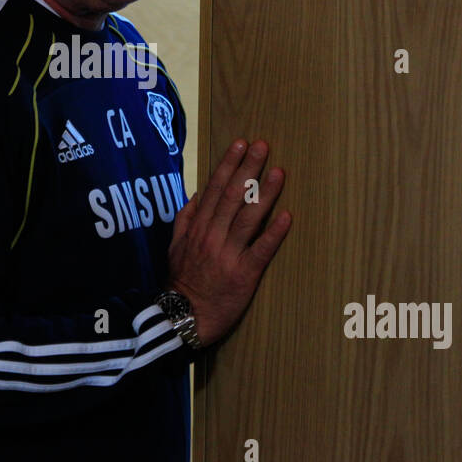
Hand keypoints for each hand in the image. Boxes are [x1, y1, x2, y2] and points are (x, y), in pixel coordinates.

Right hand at [166, 139, 290, 345]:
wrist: (184, 317)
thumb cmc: (182, 281)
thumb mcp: (174, 246)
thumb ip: (185, 219)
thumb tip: (196, 194)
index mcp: (198, 228)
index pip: (213, 189)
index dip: (228, 164)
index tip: (240, 144)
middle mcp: (212, 236)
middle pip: (232, 196)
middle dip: (248, 169)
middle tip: (263, 146)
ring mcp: (228, 255)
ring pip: (247, 218)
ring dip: (264, 193)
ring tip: (278, 172)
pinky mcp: (244, 274)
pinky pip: (261, 251)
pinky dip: (273, 233)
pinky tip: (287, 216)